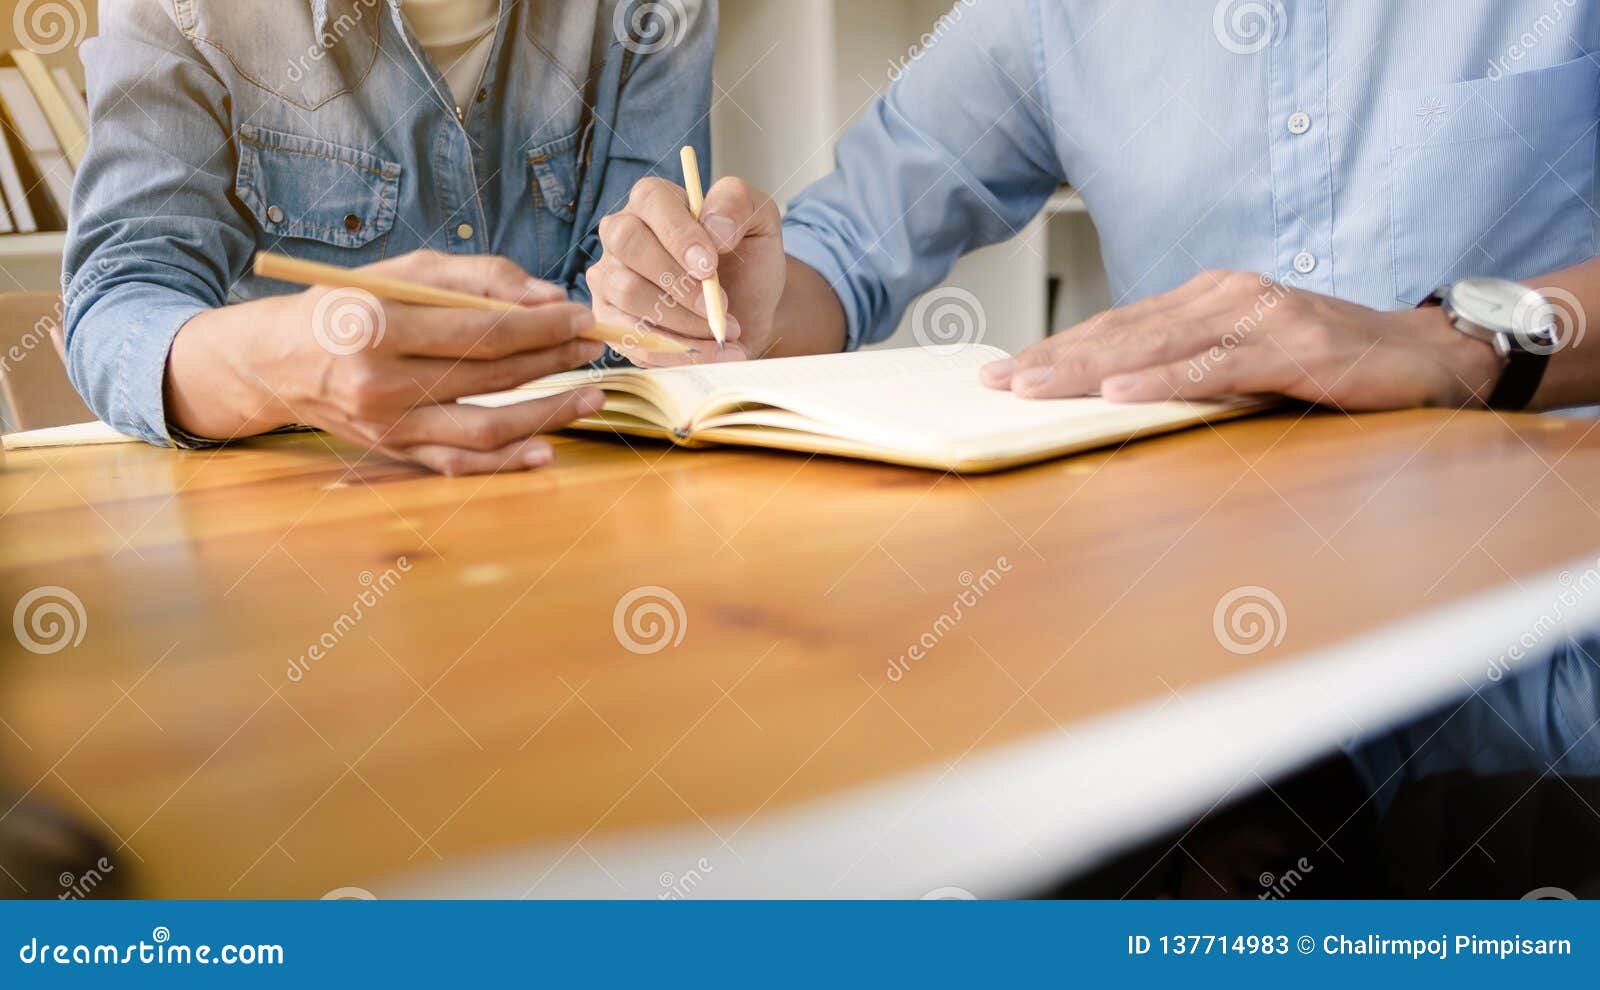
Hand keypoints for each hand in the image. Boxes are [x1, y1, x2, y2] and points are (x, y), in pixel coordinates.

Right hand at [168, 251, 606, 474]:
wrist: (278, 362)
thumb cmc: (349, 304)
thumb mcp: (404, 273)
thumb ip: (480, 277)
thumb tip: (549, 297)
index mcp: (377, 326)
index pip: (481, 330)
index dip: (541, 326)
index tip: (581, 317)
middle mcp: (380, 383)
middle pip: (490, 377)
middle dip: (553, 361)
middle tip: (595, 349)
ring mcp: (387, 426)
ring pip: (484, 430)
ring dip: (547, 415)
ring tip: (590, 396)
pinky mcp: (394, 452)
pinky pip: (460, 464)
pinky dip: (507, 461)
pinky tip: (547, 448)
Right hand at [588, 175, 785, 365]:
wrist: (749, 310)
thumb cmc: (748, 261)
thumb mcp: (759, 222)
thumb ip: (738, 205)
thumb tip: (716, 228)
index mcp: (654, 200)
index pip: (651, 201)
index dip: (679, 234)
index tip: (711, 266)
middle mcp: (622, 234)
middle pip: (627, 244)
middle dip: (676, 281)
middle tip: (717, 306)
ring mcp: (609, 277)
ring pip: (627, 292)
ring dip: (681, 320)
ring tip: (723, 330)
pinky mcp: (609, 320)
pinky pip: (630, 337)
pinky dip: (677, 351)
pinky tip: (712, 353)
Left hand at [980, 270, 1504, 410]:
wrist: (1429, 356)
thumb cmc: (1334, 361)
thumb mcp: (1250, 359)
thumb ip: (1193, 368)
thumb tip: (1120, 396)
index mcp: (1210, 297)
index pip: (1118, 325)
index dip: (1059, 347)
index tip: (1005, 369)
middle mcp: (1226, 296)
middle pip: (1122, 332)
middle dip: (1052, 358)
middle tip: (996, 380)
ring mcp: (1259, 316)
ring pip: (1154, 345)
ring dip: (1086, 368)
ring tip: (1032, 387)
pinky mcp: (1291, 347)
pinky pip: (1212, 368)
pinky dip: (1161, 381)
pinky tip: (1117, 393)